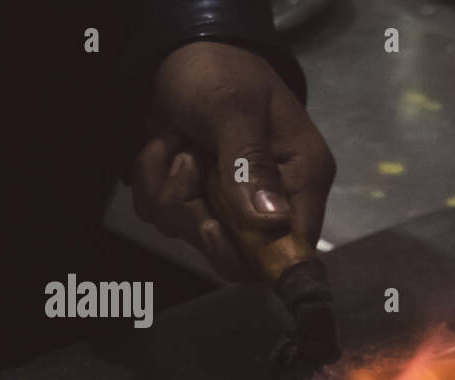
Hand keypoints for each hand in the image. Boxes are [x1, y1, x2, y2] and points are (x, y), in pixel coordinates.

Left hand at [130, 41, 333, 279]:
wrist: (179, 50)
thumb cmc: (219, 71)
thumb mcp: (234, 109)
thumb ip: (250, 164)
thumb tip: (271, 223)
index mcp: (301, 179)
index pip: (294, 246)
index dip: (257, 254)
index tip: (214, 227)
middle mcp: (272, 201)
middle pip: (236, 254)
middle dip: (194, 212)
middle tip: (184, 163)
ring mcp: (232, 204)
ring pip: (192, 234)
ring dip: (167, 189)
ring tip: (174, 143)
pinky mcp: (199, 199)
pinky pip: (167, 217)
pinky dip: (153, 182)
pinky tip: (163, 148)